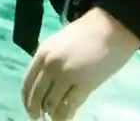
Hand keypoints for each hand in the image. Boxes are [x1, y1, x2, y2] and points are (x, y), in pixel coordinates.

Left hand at [21, 7, 139, 119]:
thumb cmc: (88, 32)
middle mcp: (50, 65)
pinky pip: (70, 106)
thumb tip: (45, 81)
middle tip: (38, 118)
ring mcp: (67, 75)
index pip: (27, 82)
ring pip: (53, 103)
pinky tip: (66, 118)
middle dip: (36, 110)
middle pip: (38, 95)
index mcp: (42, 53)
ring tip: (55, 118)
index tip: (29, 108)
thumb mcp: (59, 42)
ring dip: (52, 114)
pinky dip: (66, 115)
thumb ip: (49, 59)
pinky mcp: (85, 84)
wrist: (112, 27)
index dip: (27, 99)